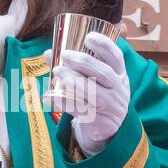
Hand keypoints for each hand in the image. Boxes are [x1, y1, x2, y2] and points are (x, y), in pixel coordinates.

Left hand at [42, 32, 129, 154]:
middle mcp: (118, 89)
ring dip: (75, 81)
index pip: (116, 57)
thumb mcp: (94, 81)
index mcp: (119, 75)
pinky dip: (64, 103)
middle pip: (105, 73)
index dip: (105, 45)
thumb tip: (48, 53)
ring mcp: (111, 106)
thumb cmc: (98, 98)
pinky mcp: (100, 121)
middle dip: (84, 62)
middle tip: (65, 55)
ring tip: (57, 71)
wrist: (107, 130)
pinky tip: (49, 97)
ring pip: (94, 93)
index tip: (88, 37)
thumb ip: (75, 67)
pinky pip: (81, 111)